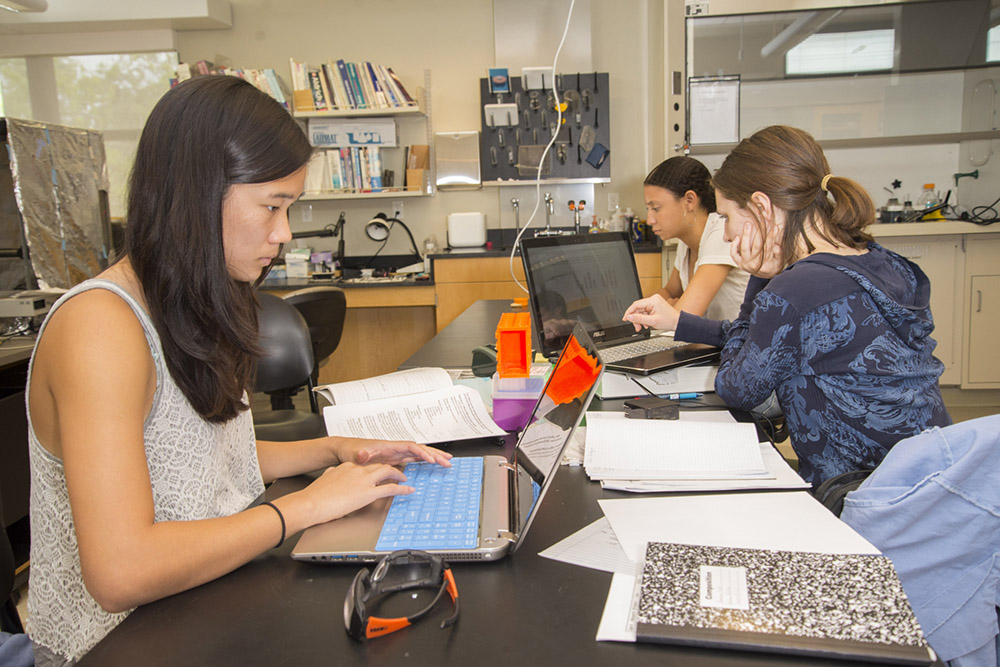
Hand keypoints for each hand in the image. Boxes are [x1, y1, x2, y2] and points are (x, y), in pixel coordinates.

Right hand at [300, 461, 414, 524]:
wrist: (311, 503)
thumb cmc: (315, 496)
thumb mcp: (325, 478)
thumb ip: (332, 474)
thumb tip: (332, 473)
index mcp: (346, 467)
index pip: (365, 465)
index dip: (375, 468)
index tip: (379, 471)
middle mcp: (357, 470)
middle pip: (379, 465)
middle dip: (390, 469)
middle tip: (397, 473)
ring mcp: (363, 480)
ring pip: (388, 471)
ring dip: (398, 475)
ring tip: (404, 479)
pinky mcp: (368, 493)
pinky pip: (391, 488)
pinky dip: (402, 489)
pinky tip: (408, 491)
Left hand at [333, 436, 451, 467]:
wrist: (344, 449)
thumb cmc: (350, 450)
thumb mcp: (354, 454)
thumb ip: (361, 455)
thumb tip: (366, 454)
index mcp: (389, 446)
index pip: (411, 448)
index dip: (422, 453)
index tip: (432, 460)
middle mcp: (395, 449)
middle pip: (419, 450)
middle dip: (435, 455)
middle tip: (448, 461)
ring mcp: (395, 454)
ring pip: (419, 454)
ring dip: (433, 457)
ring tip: (447, 462)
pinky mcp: (394, 459)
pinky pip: (413, 459)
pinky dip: (424, 461)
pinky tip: (431, 464)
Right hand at [622, 293, 679, 331]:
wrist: (678, 323)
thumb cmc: (669, 321)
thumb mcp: (652, 321)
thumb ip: (639, 319)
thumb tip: (629, 316)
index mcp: (653, 301)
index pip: (636, 305)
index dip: (629, 312)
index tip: (625, 318)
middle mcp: (653, 299)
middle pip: (638, 308)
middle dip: (636, 318)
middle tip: (637, 327)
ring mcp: (654, 302)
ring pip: (641, 311)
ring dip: (641, 319)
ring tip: (644, 326)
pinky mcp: (655, 305)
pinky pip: (646, 311)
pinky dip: (645, 318)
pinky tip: (647, 323)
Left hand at [730, 221, 783, 278]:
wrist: (766, 275)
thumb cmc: (773, 266)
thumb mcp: (779, 261)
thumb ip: (779, 253)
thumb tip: (777, 246)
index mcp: (762, 264)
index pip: (764, 248)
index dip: (767, 237)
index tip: (770, 228)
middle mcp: (752, 265)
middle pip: (753, 246)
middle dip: (754, 234)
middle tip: (755, 223)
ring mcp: (744, 264)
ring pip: (743, 248)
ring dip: (745, 236)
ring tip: (748, 225)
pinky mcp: (739, 263)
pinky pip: (734, 254)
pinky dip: (734, 246)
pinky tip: (737, 237)